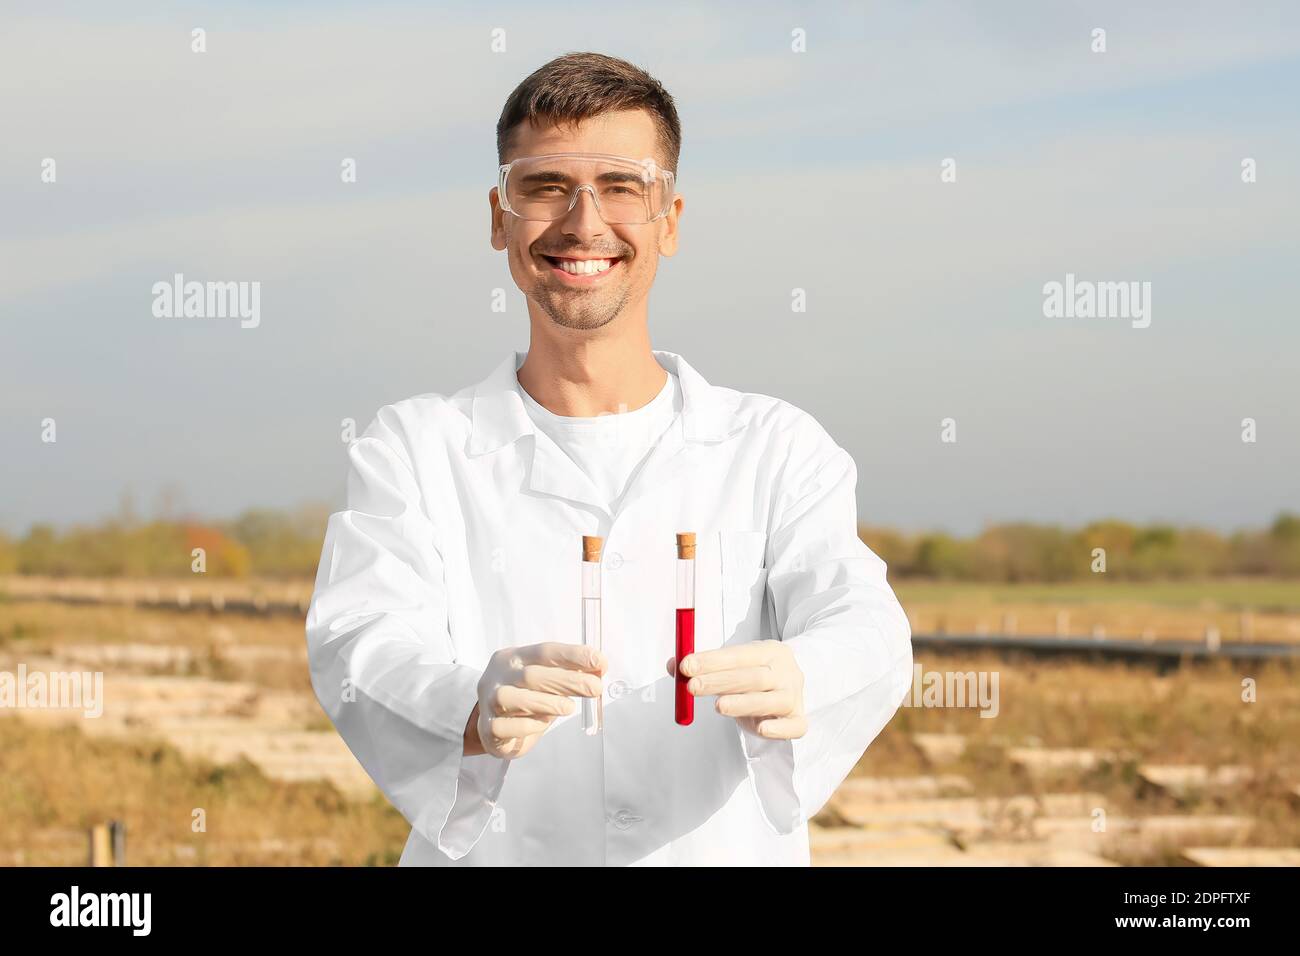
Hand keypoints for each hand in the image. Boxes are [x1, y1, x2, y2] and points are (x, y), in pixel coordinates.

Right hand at [468, 643, 606, 758]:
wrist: (493, 726)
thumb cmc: (525, 698)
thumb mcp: (546, 681)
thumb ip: (567, 674)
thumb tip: (599, 669)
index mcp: (515, 657)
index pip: (545, 651)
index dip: (573, 655)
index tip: (599, 661)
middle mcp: (499, 676)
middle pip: (532, 675)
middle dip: (566, 680)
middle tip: (595, 688)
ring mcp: (488, 701)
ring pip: (513, 698)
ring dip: (546, 702)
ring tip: (570, 707)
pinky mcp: (488, 728)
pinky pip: (505, 726)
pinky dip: (526, 725)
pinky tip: (542, 724)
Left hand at [666, 640, 806, 739]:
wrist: (789, 684)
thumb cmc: (754, 674)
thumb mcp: (733, 665)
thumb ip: (704, 666)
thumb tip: (672, 665)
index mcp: (769, 651)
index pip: (739, 654)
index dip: (712, 660)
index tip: (686, 666)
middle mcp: (786, 672)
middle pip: (753, 677)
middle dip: (721, 681)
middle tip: (693, 687)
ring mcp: (794, 697)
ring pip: (770, 701)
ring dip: (743, 703)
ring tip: (719, 706)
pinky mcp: (798, 720)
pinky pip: (794, 727)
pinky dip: (779, 729)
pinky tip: (762, 729)